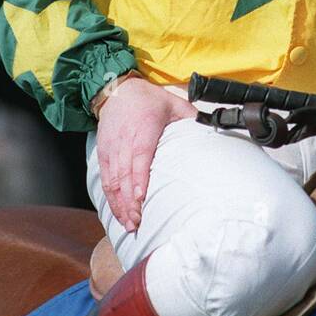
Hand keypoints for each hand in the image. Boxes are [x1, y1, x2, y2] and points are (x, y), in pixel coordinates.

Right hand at [95, 78, 195, 231]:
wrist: (118, 91)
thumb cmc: (148, 99)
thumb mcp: (173, 102)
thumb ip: (191, 117)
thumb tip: (212, 129)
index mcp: (144, 129)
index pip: (140, 156)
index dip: (139, 178)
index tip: (141, 198)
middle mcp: (125, 141)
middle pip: (124, 175)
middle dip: (129, 202)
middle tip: (138, 222)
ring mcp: (112, 149)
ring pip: (113, 181)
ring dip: (120, 205)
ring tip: (129, 224)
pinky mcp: (103, 155)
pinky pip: (105, 180)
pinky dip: (110, 199)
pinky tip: (119, 213)